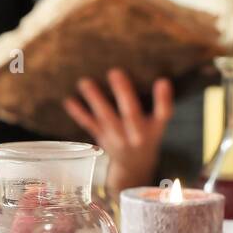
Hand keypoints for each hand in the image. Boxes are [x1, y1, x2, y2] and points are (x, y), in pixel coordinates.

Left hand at [61, 69, 173, 194]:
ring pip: (106, 118)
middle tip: (115, 72)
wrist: (134, 165)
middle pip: (131, 114)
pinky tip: (69, 101)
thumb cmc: (146, 134)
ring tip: (85, 82)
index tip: (162, 81)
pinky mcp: (102, 139)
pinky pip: (90, 125)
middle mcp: (137, 134)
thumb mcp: (157, 122)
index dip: (163, 99)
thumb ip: (155, 102)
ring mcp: (118, 138)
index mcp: (155, 128)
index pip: (163, 114)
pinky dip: (79, 113)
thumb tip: (143, 67)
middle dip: (123, 93)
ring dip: (95, 99)